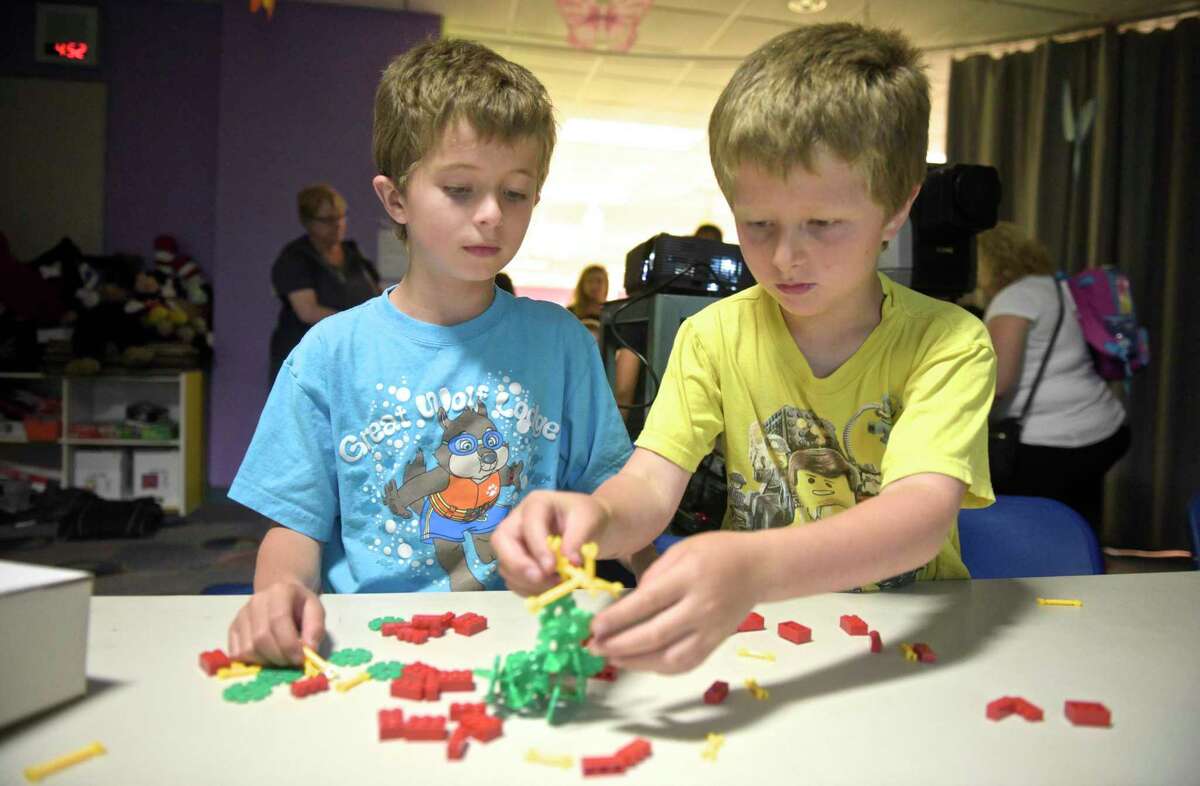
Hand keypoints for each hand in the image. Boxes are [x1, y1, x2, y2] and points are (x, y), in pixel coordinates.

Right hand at [227, 580, 325, 666]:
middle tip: (291, 663)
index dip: (289, 645)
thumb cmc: (299, 605)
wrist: (280, 593)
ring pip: (247, 649)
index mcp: (279, 592)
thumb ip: (315, 629)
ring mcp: (241, 615)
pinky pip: (237, 654)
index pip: (278, 621)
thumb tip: (309, 651)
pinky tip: (266, 657)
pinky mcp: (232, 629)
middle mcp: (256, 602)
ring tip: (280, 658)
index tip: (300, 660)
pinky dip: (252, 663)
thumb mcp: (316, 610)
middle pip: (261, 638)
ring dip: (266, 662)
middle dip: (278, 657)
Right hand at [493, 490, 612, 596]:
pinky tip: (548, 590)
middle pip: (500, 541)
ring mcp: (514, 543)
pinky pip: (513, 580)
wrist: (588, 527)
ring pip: (505, 564)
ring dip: (527, 581)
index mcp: (536, 504)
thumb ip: (578, 538)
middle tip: (540, 579)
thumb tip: (569, 561)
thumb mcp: (589, 519)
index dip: (537, 547)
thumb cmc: (587, 517)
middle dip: (518, 564)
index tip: (551, 568)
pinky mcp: (517, 562)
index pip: (528, 524)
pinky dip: (528, 590)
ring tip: (555, 584)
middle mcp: (518, 521)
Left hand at [588, 531, 760, 673]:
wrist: (758, 569)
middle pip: (655, 635)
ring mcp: (709, 630)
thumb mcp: (681, 550)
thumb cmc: (716, 553)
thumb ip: (653, 576)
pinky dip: (658, 667)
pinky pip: (684, 664)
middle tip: (593, 647)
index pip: (647, 603)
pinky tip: (638, 662)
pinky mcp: (715, 644)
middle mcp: (700, 608)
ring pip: (669, 657)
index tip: (594, 626)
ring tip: (610, 658)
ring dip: (635, 662)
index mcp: (689, 578)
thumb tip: (627, 604)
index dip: (617, 618)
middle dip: (619, 645)